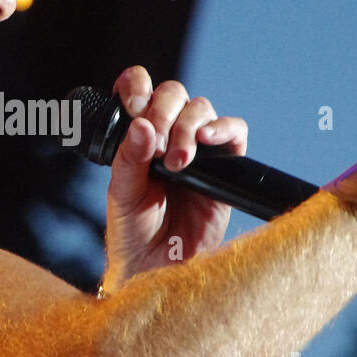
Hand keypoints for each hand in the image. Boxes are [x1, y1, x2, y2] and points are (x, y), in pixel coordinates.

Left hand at [102, 66, 248, 290]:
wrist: (156, 270)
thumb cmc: (133, 233)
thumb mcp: (122, 194)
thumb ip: (129, 159)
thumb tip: (143, 124)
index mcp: (136, 136)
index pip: (138, 89)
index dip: (136, 86)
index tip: (133, 106)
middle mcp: (166, 136)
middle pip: (173, 94)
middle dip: (164, 112)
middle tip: (157, 148)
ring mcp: (197, 149)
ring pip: (200, 109)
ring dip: (187, 128)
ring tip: (176, 162)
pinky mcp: (223, 167)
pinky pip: (234, 132)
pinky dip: (223, 128)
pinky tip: (207, 141)